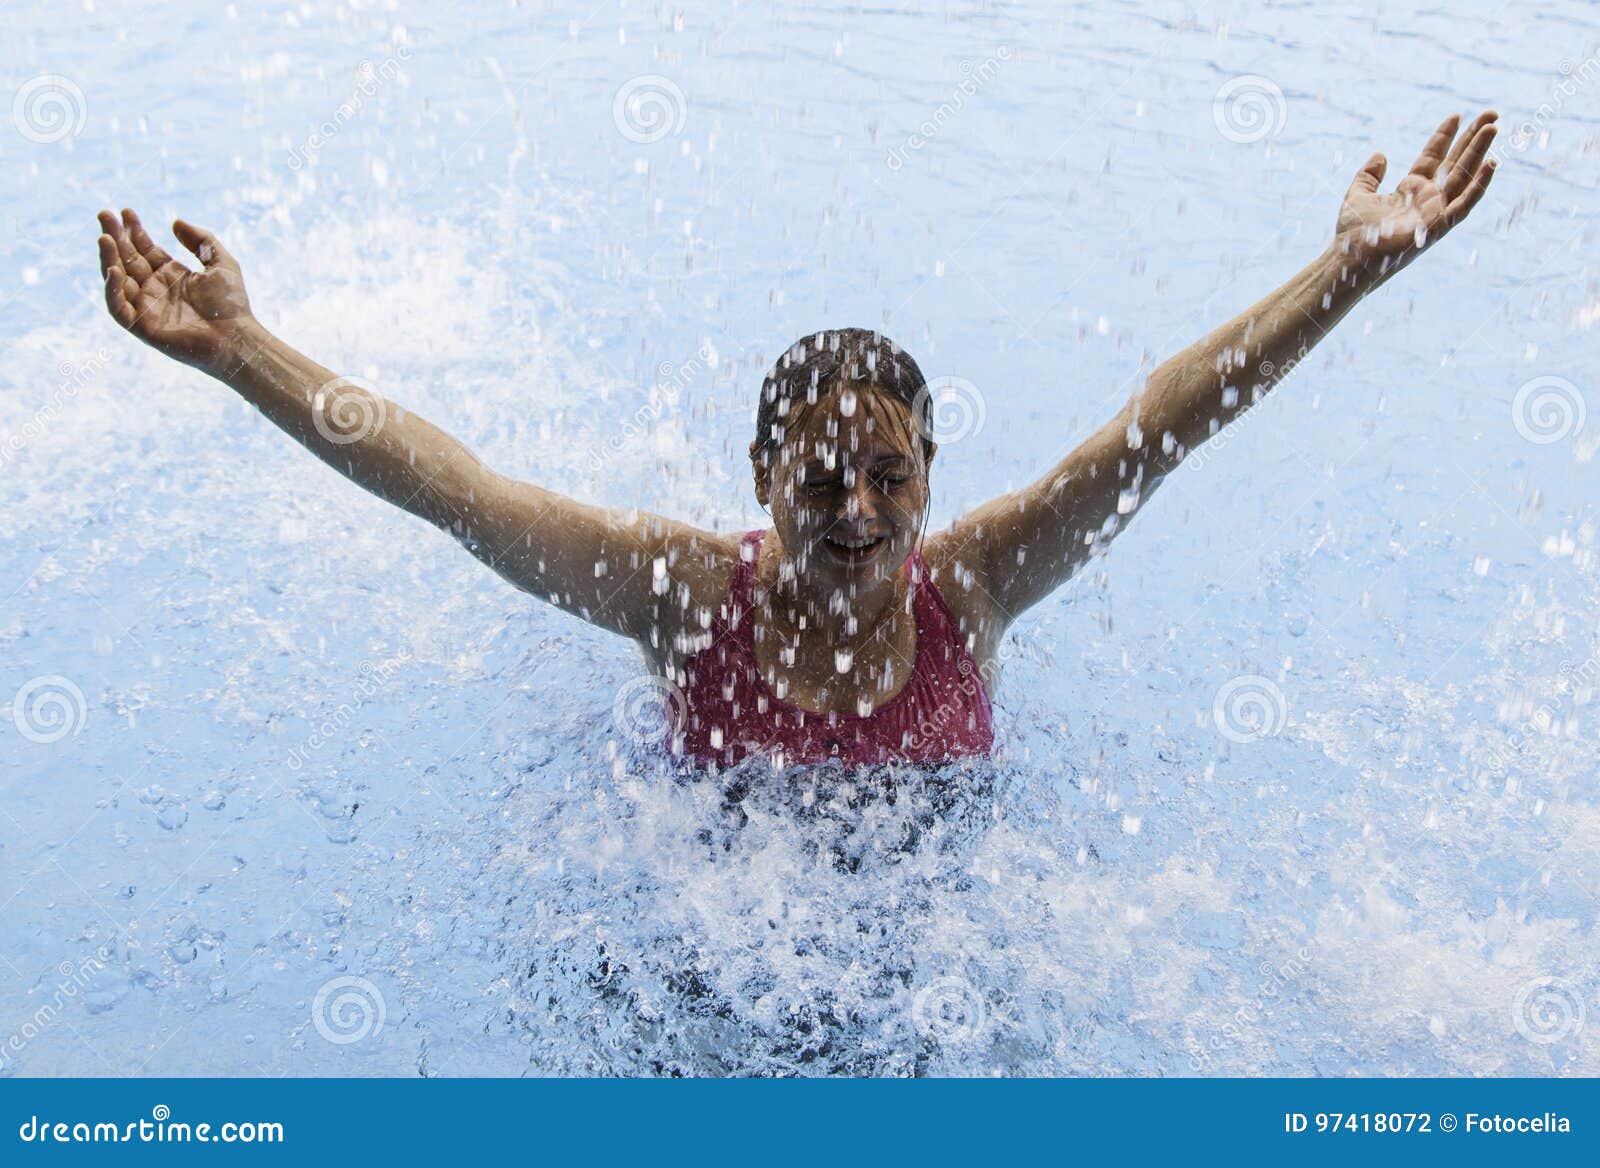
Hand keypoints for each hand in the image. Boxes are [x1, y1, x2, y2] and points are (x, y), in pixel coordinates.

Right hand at [97, 208, 255, 372]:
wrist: (236, 338)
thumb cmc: (232, 305)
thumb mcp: (221, 263)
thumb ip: (201, 240)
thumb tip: (175, 222)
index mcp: (171, 275)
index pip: (144, 249)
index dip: (133, 230)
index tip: (125, 210)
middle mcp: (155, 290)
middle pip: (127, 259)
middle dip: (114, 237)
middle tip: (104, 214)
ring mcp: (147, 308)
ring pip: (117, 280)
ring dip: (108, 258)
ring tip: (105, 238)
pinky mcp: (142, 327)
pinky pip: (118, 308)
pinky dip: (112, 290)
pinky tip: (113, 270)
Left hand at [1334, 111, 1498, 284]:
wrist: (1349, 259)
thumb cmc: (1352, 234)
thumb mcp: (1358, 195)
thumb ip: (1368, 175)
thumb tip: (1380, 154)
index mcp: (1411, 189)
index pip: (1434, 156)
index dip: (1445, 136)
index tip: (1457, 115)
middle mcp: (1428, 198)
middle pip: (1456, 162)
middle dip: (1473, 138)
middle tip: (1491, 113)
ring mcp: (1436, 211)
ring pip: (1464, 176)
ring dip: (1480, 152)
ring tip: (1493, 126)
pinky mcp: (1439, 226)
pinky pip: (1465, 204)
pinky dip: (1479, 185)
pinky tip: (1492, 163)